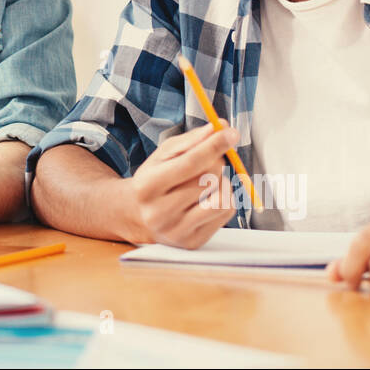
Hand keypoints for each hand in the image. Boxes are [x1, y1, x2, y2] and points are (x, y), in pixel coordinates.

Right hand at [120, 123, 237, 247]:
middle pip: (208, 179)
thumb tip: (219, 127)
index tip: (230, 132)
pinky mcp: (193, 242)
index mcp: (148, 186)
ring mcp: (177, 231)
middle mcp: (160, 213)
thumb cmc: (154, 180)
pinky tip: (209, 197)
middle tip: (209, 160)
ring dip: (222, 183)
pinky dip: (225, 199)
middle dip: (215, 162)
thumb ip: (191, 140)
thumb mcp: (163, 155)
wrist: (139, 216)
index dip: (213, 145)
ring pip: (221, 198)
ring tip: (209, 181)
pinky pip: (226, 214)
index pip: (189, 163)